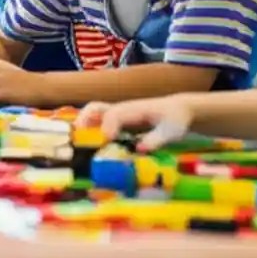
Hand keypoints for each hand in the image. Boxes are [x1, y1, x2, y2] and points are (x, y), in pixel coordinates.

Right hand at [77, 97, 195, 151]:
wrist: (179, 109)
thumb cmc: (175, 119)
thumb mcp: (171, 130)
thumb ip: (156, 139)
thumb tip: (140, 149)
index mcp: (134, 109)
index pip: (114, 114)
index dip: (108, 126)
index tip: (107, 139)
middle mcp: (122, 110)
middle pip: (95, 108)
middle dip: (84, 121)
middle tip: (79, 139)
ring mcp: (118, 114)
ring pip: (93, 114)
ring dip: (83, 126)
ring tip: (78, 143)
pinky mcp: (117, 122)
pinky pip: (97, 122)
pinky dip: (88, 130)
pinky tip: (88, 146)